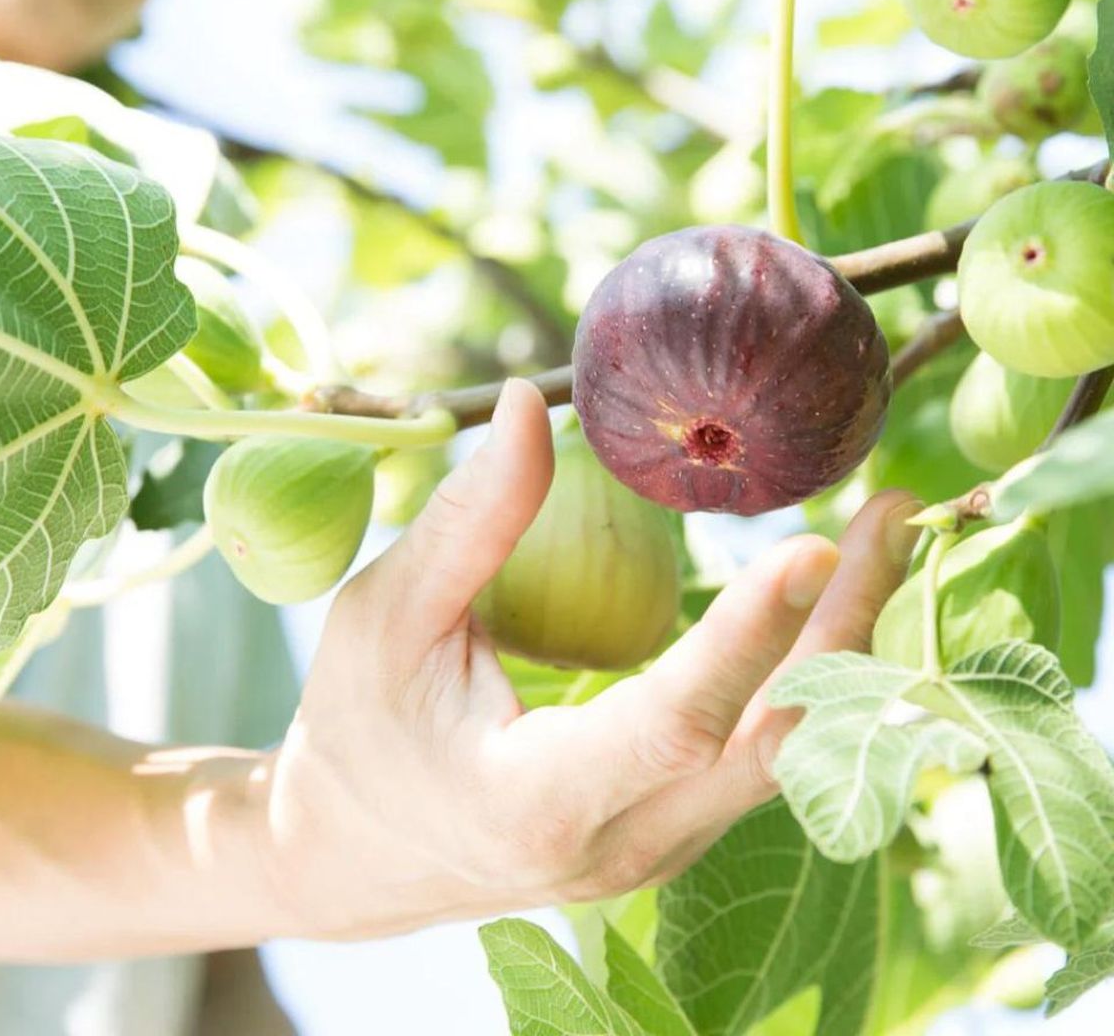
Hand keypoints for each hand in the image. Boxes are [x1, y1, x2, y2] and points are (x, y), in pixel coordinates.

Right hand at [257, 380, 921, 940]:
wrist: (356, 849)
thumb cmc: (358, 724)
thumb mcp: (390, 616)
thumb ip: (469, 518)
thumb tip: (533, 401)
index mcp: (536, 802)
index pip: (671, 725)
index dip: (744, 637)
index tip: (813, 541)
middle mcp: (622, 844)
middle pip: (773, 744)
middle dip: (846, 625)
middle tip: (895, 512)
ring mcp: (660, 850)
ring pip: (791, 756)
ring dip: (846, 645)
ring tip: (884, 538)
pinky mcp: (675, 831)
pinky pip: (770, 758)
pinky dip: (814, 677)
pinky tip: (832, 601)